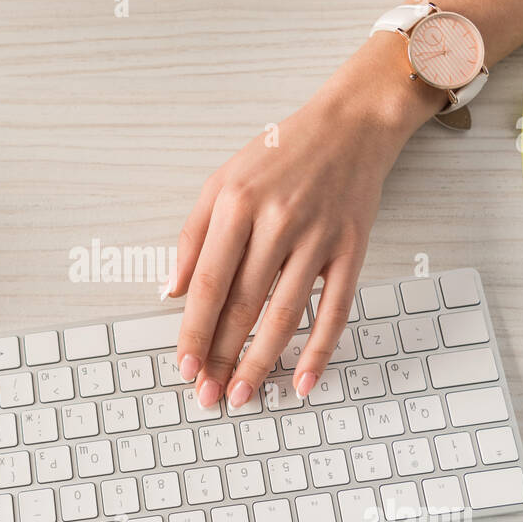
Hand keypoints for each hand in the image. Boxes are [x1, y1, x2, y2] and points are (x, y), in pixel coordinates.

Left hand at [166, 48, 436, 408]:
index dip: (194, 329)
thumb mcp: (221, 181)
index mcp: (237, 204)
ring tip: (242, 394)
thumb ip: (192, 236)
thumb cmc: (277, 155)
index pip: (209, 281)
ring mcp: (318, 237)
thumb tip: (170, 292)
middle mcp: (277, 221)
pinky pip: (335, 309)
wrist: (349, 126)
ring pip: (286, 313)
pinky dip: (320, 349)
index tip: (184, 366)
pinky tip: (303, 381)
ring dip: (262, 361)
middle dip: (222, 356)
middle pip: (244, 304)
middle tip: (208, 395)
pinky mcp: (352, 249)